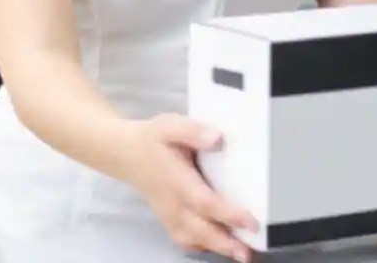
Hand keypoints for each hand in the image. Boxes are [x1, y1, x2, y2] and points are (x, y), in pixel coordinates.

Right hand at [123, 113, 257, 261]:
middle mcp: (173, 204)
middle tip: (248, 253)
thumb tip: (217, 138)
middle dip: (225, 244)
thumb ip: (193, 131)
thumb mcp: (170, 126)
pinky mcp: (168, 220)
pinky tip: (220, 245)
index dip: (228, 214)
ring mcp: (169, 215)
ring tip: (241, 252)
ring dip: (217, 248)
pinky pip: (184, 240)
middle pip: (200, 230)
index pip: (205, 202)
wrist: (125, 153)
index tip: (251, 221)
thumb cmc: (152, 139)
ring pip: (193, 239)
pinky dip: (202, 246)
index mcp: (177, 181)